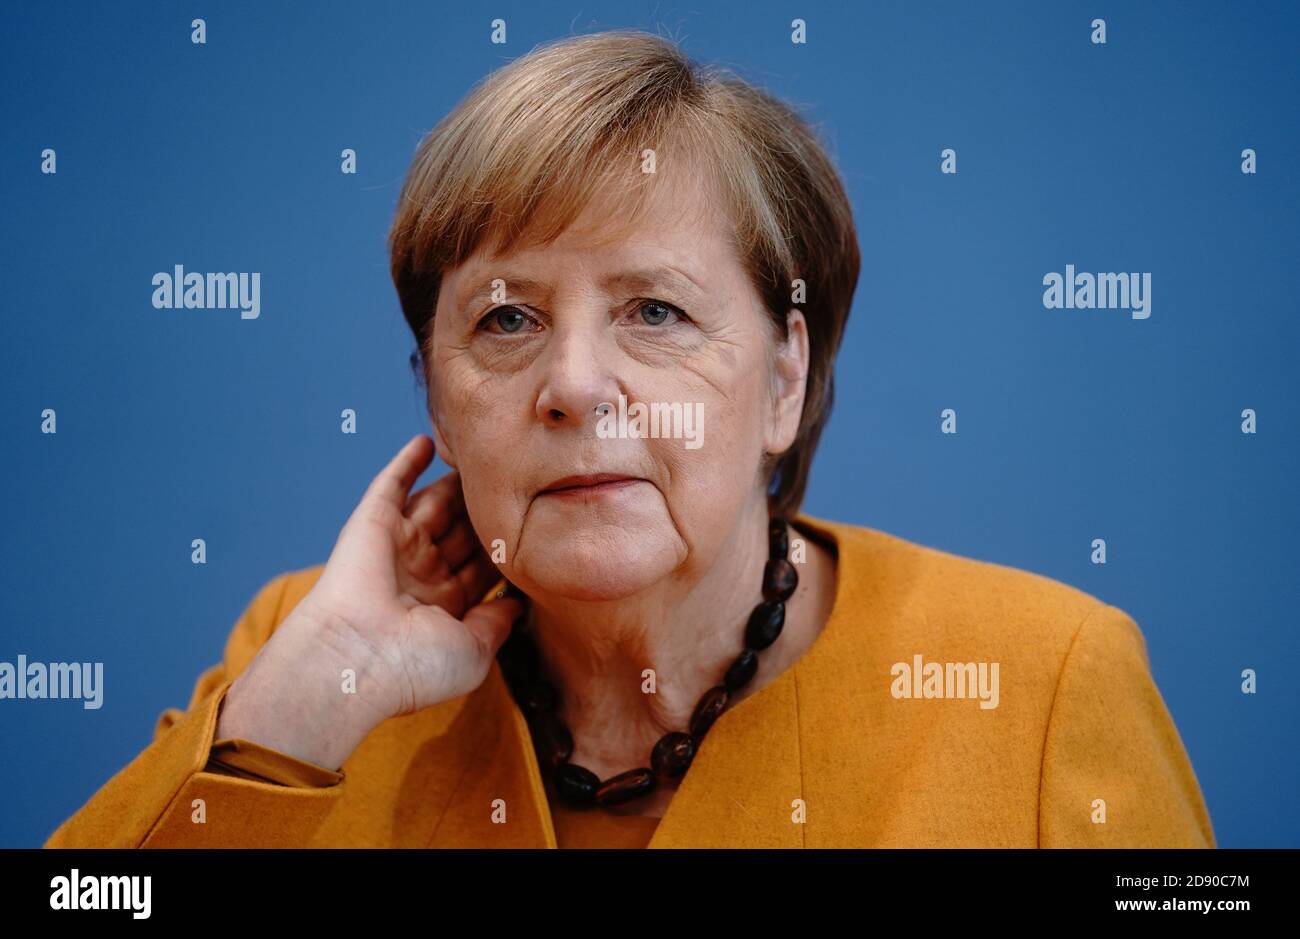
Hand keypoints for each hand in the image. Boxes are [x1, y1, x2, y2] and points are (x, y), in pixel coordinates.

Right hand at [216, 435, 521, 769]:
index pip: (481, 568)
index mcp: (443, 607)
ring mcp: (397, 547)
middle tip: (519, 481)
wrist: (354, 659)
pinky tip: (427, 442)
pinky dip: (408, 462)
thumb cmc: (415, 666)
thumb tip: (519, 602)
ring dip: (458, 483)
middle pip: (463, 532)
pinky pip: (392, 485)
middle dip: (486, 511)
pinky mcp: (373, 524)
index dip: (505, 548)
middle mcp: (421, 575)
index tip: (536, 526)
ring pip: (435, 505)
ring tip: (488, 456)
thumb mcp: (474, 651)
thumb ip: (498, 621)